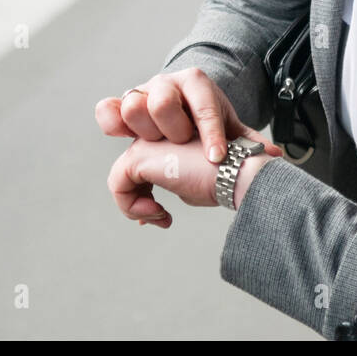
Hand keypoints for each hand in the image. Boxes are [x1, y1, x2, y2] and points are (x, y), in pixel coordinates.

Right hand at [95, 67, 282, 163]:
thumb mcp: (230, 132)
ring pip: (132, 105)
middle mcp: (165, 85)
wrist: (182, 115)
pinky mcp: (121, 110)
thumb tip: (274, 155)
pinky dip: (112, 124)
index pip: (204, 105)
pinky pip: (107, 110)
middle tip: (182, 147)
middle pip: (161, 102)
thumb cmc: (208, 126)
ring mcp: (141, 95)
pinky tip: (126, 144)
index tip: (216, 157)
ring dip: (143, 132)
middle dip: (173, 130)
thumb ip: (248, 143)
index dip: (210, 132)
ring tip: (156, 152)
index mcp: (197, 84)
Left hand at [107, 138, 274, 228]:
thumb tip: (154, 215)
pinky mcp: (139, 155)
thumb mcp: (195, 186)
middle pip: (131, 174)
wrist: (238, 171)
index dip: (145, 194)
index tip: (162, 214)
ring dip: (136, 206)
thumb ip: (174, 189)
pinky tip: (159, 212)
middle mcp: (155, 137)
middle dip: (141, 202)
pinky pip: (117, 185)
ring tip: (162, 215)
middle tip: (164, 218)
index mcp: (168, 141)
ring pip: (121, 178)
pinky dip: (130, 207)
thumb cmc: (226, 179)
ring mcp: (145, 142)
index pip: (144, 168)